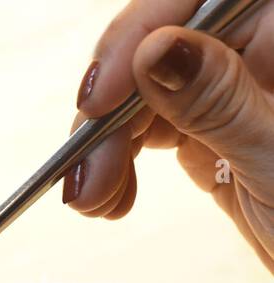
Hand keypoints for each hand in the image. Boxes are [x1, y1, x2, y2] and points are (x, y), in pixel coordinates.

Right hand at [65, 0, 273, 269]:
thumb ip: (219, 100)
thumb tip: (154, 50)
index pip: (196, 3)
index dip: (138, 38)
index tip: (99, 101)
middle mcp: (258, 48)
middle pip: (155, 49)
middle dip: (109, 112)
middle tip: (88, 177)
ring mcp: (230, 87)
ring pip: (139, 91)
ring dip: (102, 145)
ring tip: (94, 202)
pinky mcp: (209, 126)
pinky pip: (146, 127)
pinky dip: (116, 161)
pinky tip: (111, 197)